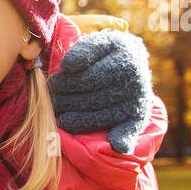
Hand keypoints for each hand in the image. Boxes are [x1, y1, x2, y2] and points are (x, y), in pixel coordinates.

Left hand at [48, 29, 152, 154]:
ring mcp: (136, 101)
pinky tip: (117, 146)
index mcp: (125, 60)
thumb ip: (84, 49)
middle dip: (65, 100)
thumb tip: (67, 65)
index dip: (64, 83)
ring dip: (74, 119)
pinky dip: (124, 139)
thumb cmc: (108, 52)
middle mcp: (134, 82)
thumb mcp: (99, 42)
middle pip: (89, 99)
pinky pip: (130, 130)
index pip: (86, 79)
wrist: (134, 62)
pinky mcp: (138, 117)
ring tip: (61, 115)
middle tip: (53, 99)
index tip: (52, 83)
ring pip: (98, 117)